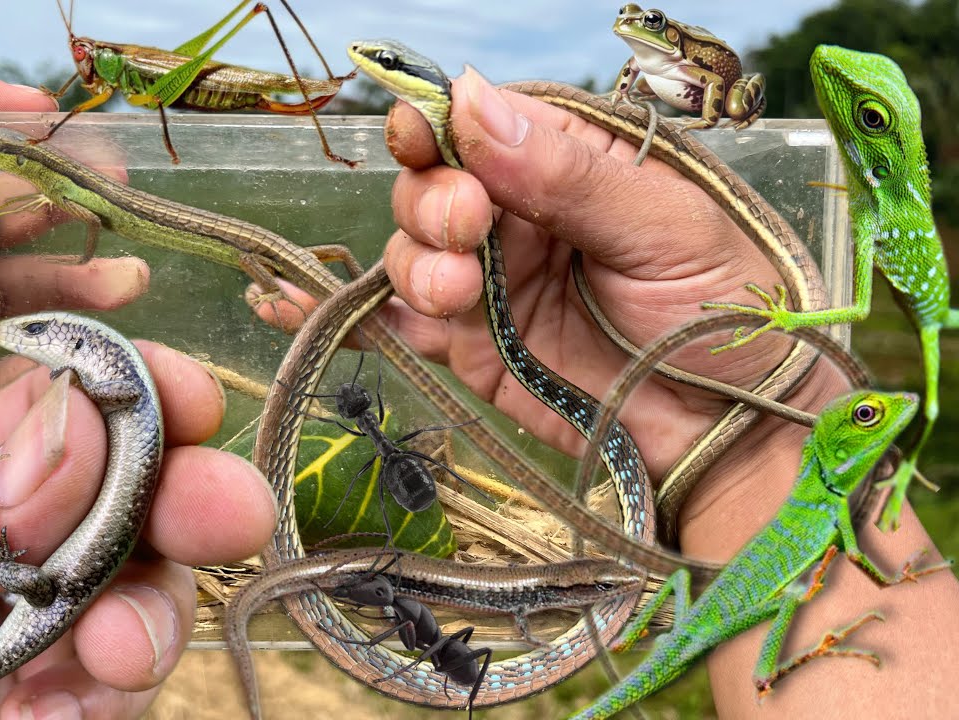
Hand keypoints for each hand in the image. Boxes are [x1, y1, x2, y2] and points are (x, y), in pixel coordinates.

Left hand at [0, 360, 275, 717]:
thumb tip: (73, 432)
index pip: (66, 412)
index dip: (135, 393)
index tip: (182, 394)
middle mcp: (27, 543)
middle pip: (139, 498)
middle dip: (193, 496)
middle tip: (230, 511)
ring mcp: (57, 627)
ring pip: (154, 594)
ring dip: (155, 614)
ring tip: (116, 653)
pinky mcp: (73, 701)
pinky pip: (122, 691)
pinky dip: (106, 700)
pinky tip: (49, 714)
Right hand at [377, 69, 958, 718]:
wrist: (728, 435)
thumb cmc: (725, 314)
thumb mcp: (667, 228)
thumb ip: (571, 172)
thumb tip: (471, 99)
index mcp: (569, 165)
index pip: (482, 125)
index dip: (440, 126)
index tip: (422, 137)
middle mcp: (517, 218)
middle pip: (431, 185)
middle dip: (432, 203)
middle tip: (466, 230)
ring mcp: (488, 285)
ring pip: (409, 252)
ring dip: (416, 266)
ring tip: (460, 295)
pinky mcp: (469, 348)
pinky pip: (400, 323)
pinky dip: (366, 316)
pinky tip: (335, 311)